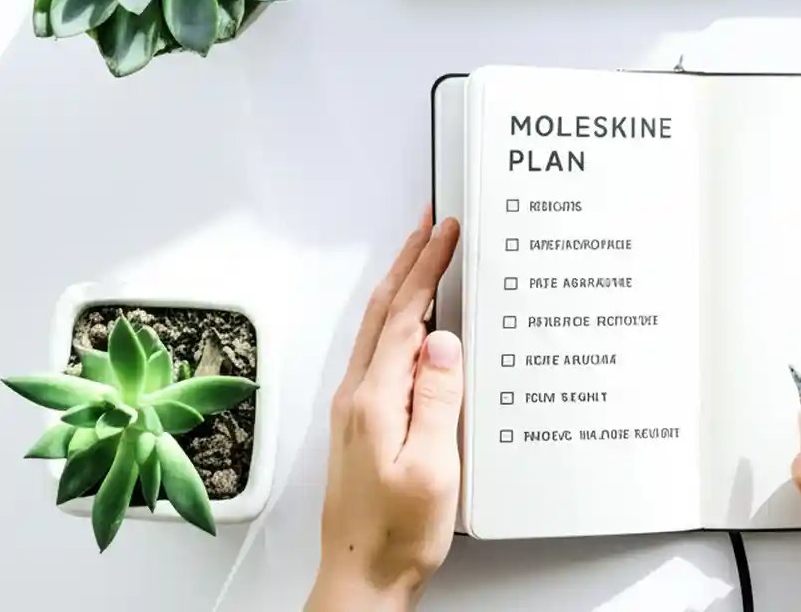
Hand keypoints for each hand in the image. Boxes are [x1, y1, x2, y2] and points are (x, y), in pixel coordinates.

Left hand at [306, 208, 462, 611]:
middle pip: (384, 312)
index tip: (443, 232)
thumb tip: (442, 343)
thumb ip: (437, 400)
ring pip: (378, 329)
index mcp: (375, 399)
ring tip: (420, 256)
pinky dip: (397, 320)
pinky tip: (412, 324)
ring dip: (400, 286)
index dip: (426, 268)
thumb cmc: (395, 534)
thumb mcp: (431, 468)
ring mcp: (356, 409)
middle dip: (408, 261)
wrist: (362, 578)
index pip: (404, 316)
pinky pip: (379, 353)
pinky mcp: (363, 423)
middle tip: (429, 225)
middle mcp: (357, 397)